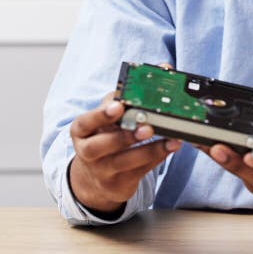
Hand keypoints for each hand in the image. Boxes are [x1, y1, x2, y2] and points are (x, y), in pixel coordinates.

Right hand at [68, 90, 181, 213]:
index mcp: (81, 131)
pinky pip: (140, 171)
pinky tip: (170, 147)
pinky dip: (157, 158)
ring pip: (124, 162)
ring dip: (150, 150)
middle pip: (100, 146)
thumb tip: (163, 69)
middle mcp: (87, 153)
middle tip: (147, 127)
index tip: (118, 106)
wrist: (97, 175)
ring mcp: (102, 171)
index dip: (100, 115)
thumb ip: (128, 94)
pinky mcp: (119, 185)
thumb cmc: (107, 133)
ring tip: (171, 139)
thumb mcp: (110, 114)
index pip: (85, 122)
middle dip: (125, 136)